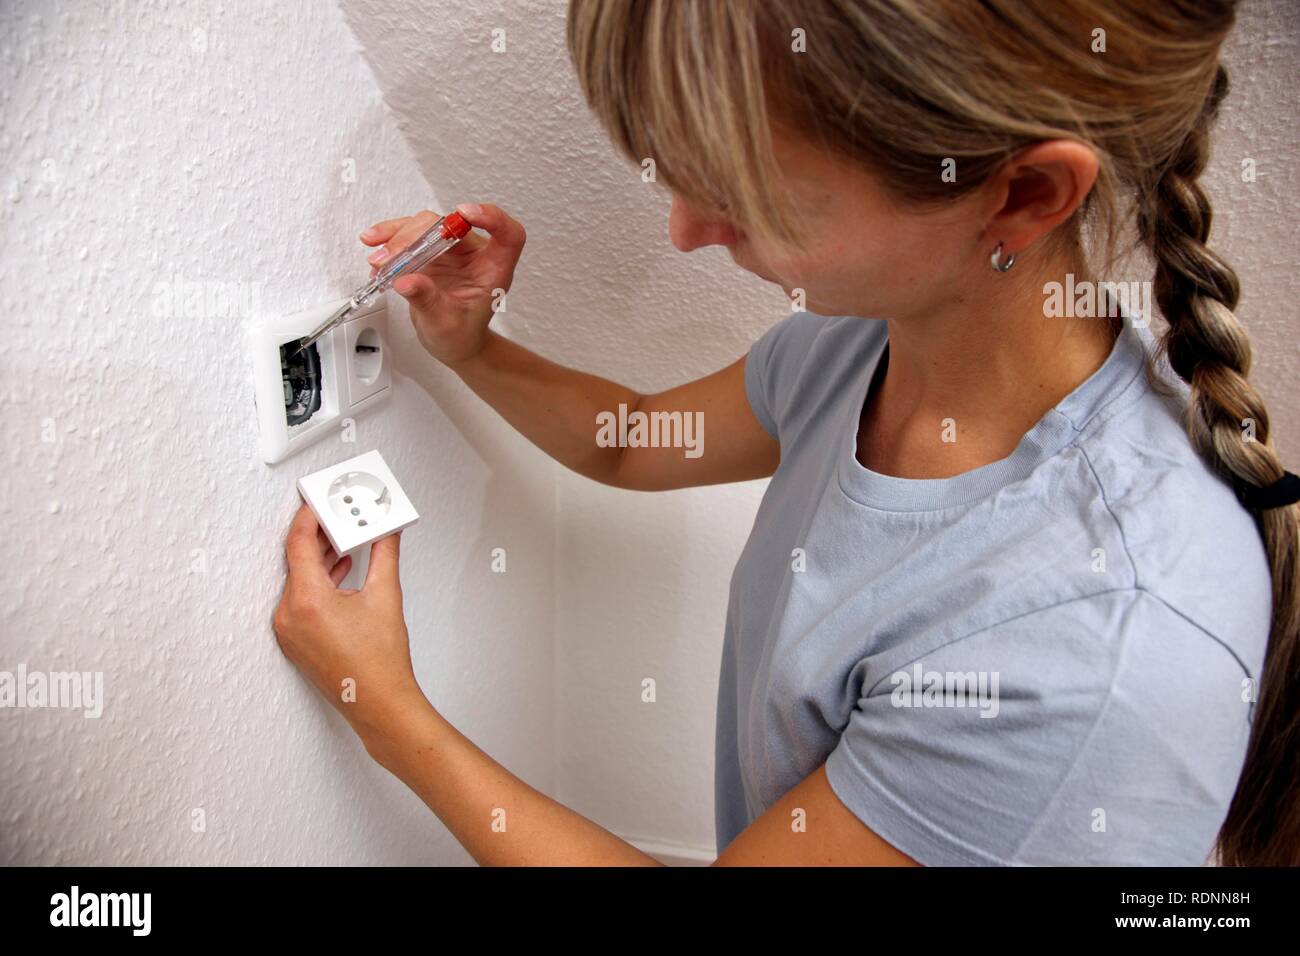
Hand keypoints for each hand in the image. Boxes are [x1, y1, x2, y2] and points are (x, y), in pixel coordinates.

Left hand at [272, 503, 423, 739]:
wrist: (379, 703)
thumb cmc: (380, 662)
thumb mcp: (384, 596)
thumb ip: (384, 554)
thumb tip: (386, 532)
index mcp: (307, 600)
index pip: (298, 543)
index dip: (308, 517)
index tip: (318, 502)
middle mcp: (289, 615)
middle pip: (297, 560)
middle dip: (319, 536)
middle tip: (337, 516)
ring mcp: (289, 630)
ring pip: (299, 580)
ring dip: (320, 559)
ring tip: (345, 540)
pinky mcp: (295, 640)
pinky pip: (299, 599)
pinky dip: (317, 582)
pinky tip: (340, 571)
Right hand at [360, 203, 525, 367]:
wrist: (452, 342)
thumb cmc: (461, 334)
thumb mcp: (445, 323)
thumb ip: (428, 301)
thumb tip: (407, 280)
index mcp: (493, 268)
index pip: (508, 234)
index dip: (491, 217)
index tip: (465, 213)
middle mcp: (474, 254)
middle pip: (452, 226)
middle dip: (417, 236)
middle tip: (392, 256)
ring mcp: (451, 251)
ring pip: (426, 225)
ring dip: (398, 238)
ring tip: (379, 260)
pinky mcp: (430, 252)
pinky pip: (410, 235)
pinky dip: (390, 239)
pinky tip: (375, 246)